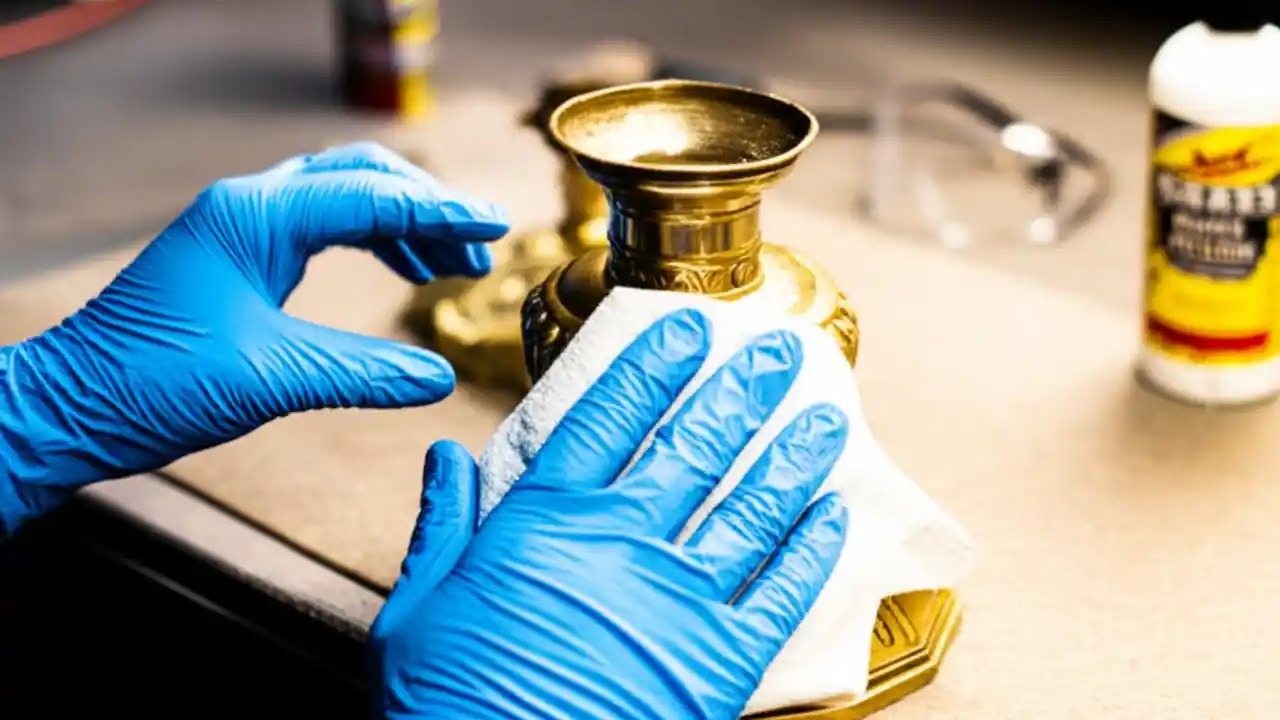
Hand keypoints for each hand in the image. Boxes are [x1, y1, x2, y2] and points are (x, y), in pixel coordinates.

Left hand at [0, 142, 508, 531]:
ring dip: (402, 226)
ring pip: (344, 199)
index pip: (371, 197)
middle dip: (427, 209)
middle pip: (362, 179)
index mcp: (257, 217)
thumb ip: (365, 373)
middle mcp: (251, 207)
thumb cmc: (153, 383)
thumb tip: (440, 379)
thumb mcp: (273, 379)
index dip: (441, 212)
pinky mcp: (241, 254)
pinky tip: (399, 273)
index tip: (494, 223)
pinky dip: (370, 243)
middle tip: (479, 247)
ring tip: (452, 266)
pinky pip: (323, 227)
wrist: (73, 406)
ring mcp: (243, 227)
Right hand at [371, 310, 849, 719]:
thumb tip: (448, 457)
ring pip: (751, 507)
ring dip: (792, 456)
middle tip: (781, 351)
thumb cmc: (448, 701)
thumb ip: (442, 526)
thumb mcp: (418, 608)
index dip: (655, 365)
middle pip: (695, 446)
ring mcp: (676, 600)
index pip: (610, 417)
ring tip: (824, 417)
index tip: (691, 328)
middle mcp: (620, 543)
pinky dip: (809, 552)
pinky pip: (777, 594)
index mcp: (547, 521)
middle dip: (744, 391)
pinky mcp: (716, 661)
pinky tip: (831, 516)